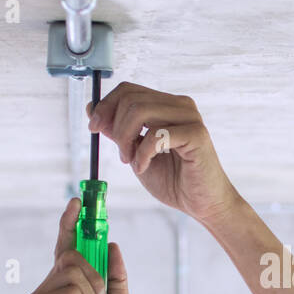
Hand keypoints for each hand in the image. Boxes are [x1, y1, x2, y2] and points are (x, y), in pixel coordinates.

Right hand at [21, 198, 132, 293]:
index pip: (67, 247)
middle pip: (74, 254)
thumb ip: (115, 277)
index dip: (71, 224)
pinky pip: (68, 289)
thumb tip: (111, 243)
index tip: (77, 202)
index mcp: (68, 287)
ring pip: (73, 269)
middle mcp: (50, 288)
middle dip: (96, 278)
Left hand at [88, 82, 242, 226]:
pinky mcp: (196, 134)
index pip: (128, 89)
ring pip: (140, 111)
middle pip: (131, 97)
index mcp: (166, 106)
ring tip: (132, 161)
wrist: (201, 204)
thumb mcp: (136, 152)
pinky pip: (156, 135)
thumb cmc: (174, 180)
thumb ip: (117, 130)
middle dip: (115, 127)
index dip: (106, 106)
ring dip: (126, 139)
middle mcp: (180, 106)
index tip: (94, 128)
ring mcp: (190, 118)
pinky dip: (143, 153)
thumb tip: (92, 108)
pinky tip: (144, 167)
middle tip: (121, 155)